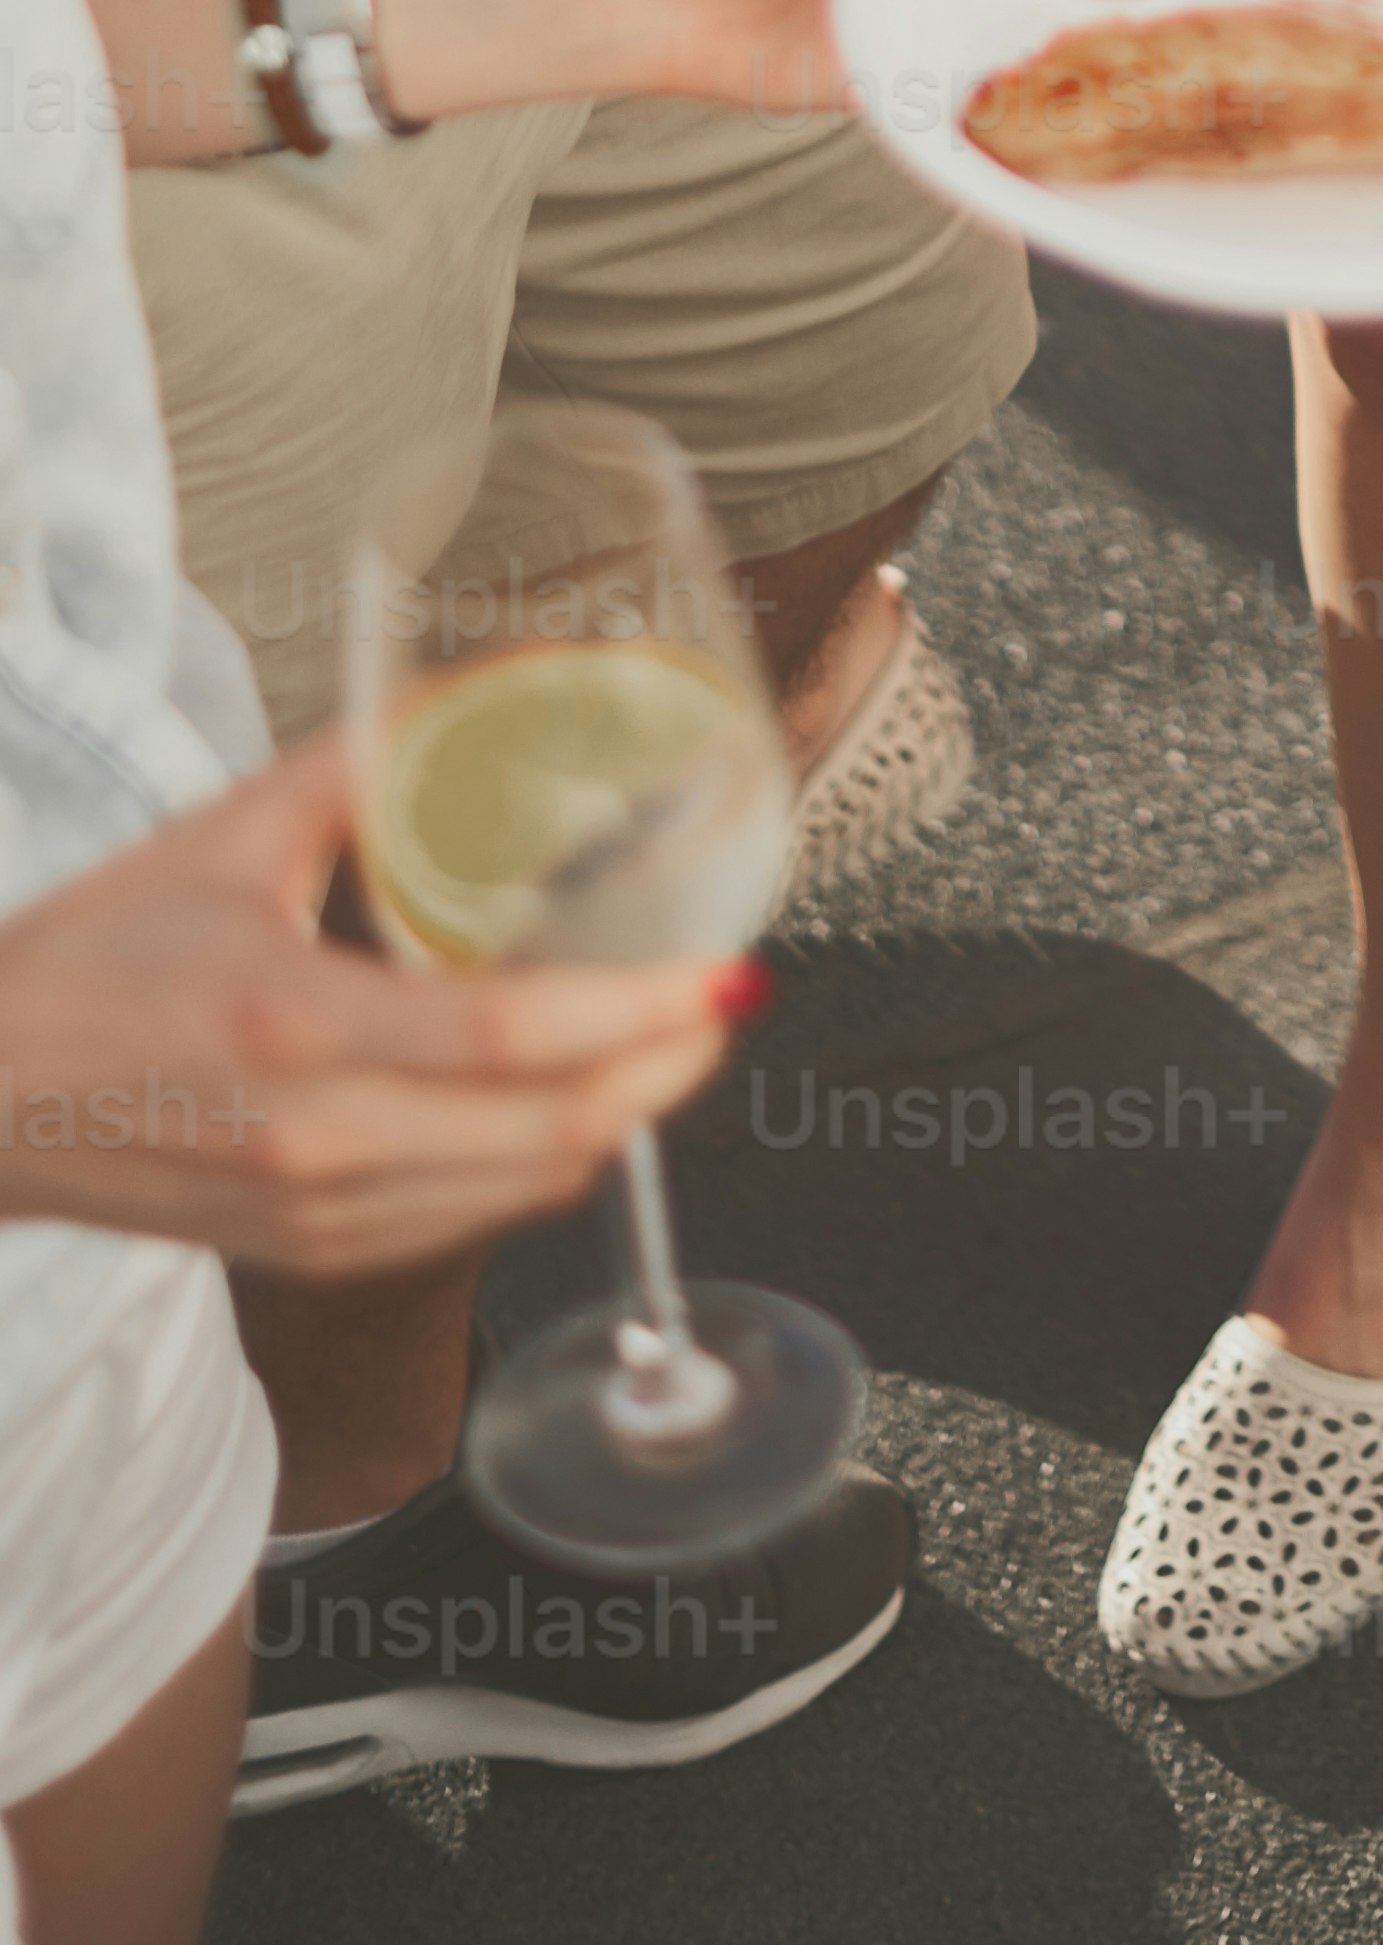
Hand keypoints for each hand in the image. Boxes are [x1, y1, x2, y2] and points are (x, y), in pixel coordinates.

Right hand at [0, 742, 732, 1275]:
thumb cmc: (92, 961)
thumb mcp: (226, 836)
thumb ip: (362, 761)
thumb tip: (477, 693)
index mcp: (297, 1023)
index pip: (512, 1034)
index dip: (641, 1010)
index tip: (727, 970)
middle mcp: (319, 1139)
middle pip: (551, 1131)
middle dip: (669, 1069)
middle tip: (728, 997)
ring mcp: (316, 1213)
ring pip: (524, 1190)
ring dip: (623, 1120)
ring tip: (674, 1041)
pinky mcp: (310, 1251)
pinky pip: (467, 1224)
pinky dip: (545, 1163)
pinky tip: (576, 1103)